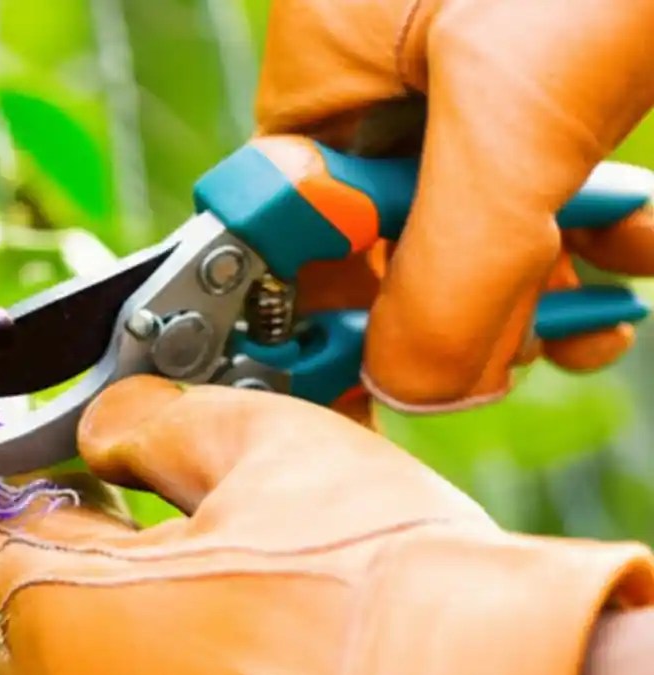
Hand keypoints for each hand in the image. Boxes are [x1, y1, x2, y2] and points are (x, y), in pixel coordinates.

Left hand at [0, 376, 653, 674]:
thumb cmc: (376, 583)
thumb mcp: (260, 444)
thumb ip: (155, 417)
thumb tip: (110, 420)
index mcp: (59, 608)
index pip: (13, 525)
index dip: (65, 482)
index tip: (113, 472)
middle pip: (50, 601)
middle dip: (109, 552)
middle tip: (198, 521)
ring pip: (104, 660)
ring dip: (149, 613)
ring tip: (248, 582)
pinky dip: (185, 670)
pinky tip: (263, 643)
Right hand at [256, 0, 653, 416]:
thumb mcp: (517, 114)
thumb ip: (448, 271)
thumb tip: (407, 389)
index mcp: (329, 59)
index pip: (283, 216)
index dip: (325, 302)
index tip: (383, 368)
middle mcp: (386, 76)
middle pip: (383, 241)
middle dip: (462, 300)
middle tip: (523, 334)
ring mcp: (472, 88)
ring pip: (473, 236)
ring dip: (543, 284)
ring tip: (605, 288)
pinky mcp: (549, 98)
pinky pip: (542, 203)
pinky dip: (595, 241)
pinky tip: (640, 240)